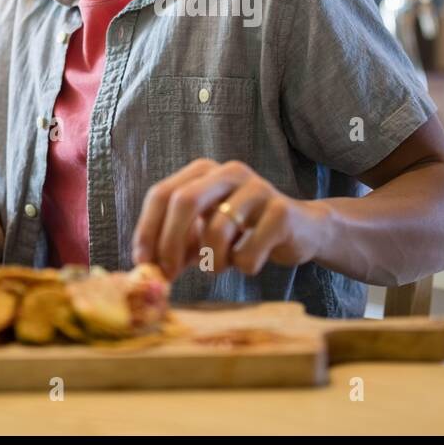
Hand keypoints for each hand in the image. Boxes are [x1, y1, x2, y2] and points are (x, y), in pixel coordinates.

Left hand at [132, 158, 330, 280]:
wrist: (300, 229)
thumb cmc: (242, 231)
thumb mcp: (202, 231)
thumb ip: (174, 242)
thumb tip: (144, 267)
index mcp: (203, 171)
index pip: (161, 194)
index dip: (147, 230)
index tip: (143, 263)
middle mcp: (228, 172)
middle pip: (184, 201)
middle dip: (170, 243)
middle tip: (168, 274)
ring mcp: (257, 188)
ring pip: (216, 231)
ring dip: (212, 262)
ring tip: (221, 265)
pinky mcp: (281, 212)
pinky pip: (248, 252)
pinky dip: (243, 266)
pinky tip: (252, 259)